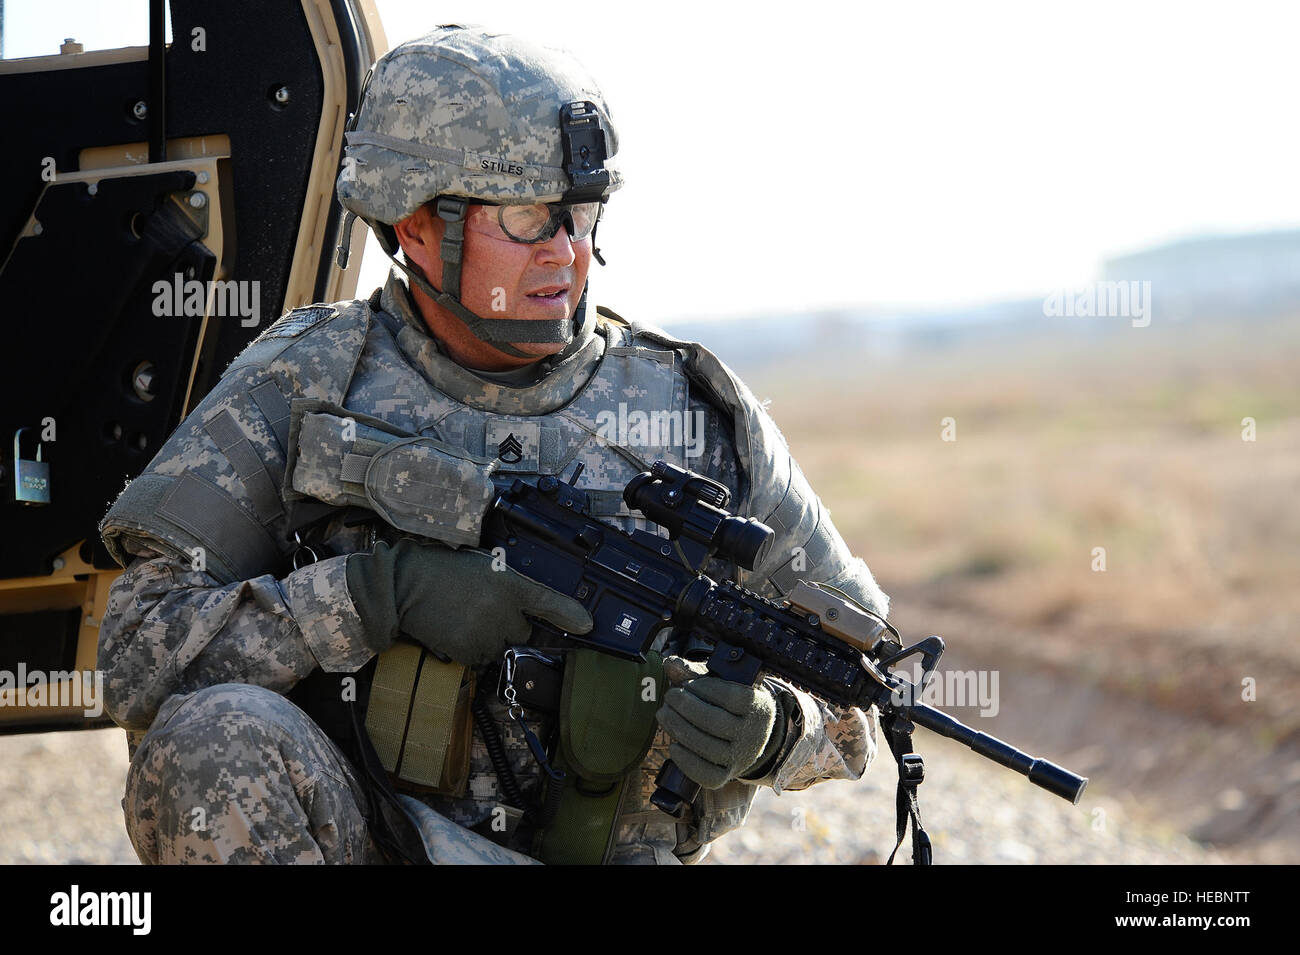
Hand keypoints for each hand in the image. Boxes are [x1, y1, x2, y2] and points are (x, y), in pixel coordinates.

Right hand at [346, 538, 592, 664]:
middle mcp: (502, 610)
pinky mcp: (468, 651)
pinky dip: (473, 650)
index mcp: (508, 583)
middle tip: (484, 607)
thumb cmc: (445, 571)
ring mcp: (486, 633)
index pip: (548, 601)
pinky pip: (481, 658)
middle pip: (521, 632)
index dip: (568, 615)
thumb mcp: (485, 568)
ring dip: (491, 639)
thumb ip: (514, 589)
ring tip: (466, 616)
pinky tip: (457, 628)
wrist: (406, 585)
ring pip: (501, 647)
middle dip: (510, 625)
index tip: (588, 626)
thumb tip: (533, 612)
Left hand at [656, 656, 785, 789]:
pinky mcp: (728, 775)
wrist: (748, 732)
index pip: (732, 697)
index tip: (687, 683)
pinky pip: (707, 775)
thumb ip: (694, 672)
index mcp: (758, 706)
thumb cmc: (729, 702)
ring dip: (679, 729)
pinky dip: (686, 762)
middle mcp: (755, 734)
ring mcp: (742, 757)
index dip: (705, 688)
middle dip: (686, 707)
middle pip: (716, 722)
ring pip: (708, 748)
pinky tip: (674, 745)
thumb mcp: (720, 682)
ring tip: (664, 714)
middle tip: (670, 696)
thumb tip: (670, 664)